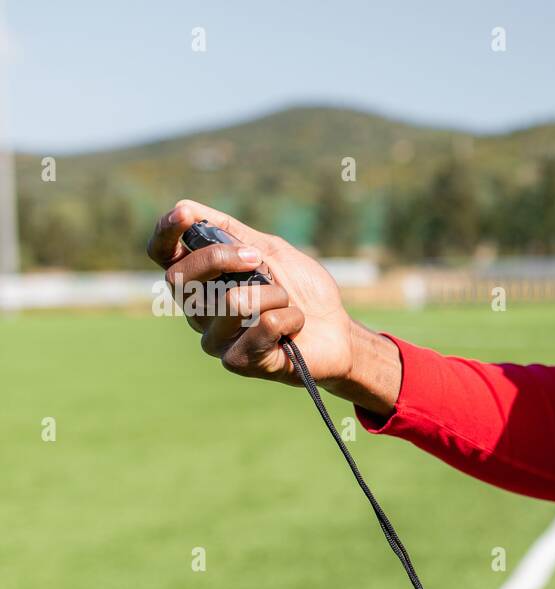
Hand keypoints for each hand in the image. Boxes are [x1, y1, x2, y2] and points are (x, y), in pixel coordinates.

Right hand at [146, 199, 399, 413]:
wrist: (338, 332)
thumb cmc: (302, 290)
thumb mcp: (269, 250)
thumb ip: (230, 231)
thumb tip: (185, 206)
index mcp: (200, 280)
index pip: (163, 255)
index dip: (165, 232)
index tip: (185, 214)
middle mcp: (197, 311)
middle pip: (181, 277)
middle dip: (222, 258)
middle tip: (260, 258)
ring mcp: (213, 339)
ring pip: (230, 302)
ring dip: (274, 294)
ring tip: (287, 303)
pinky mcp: (236, 361)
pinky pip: (263, 326)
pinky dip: (290, 318)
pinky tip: (295, 326)